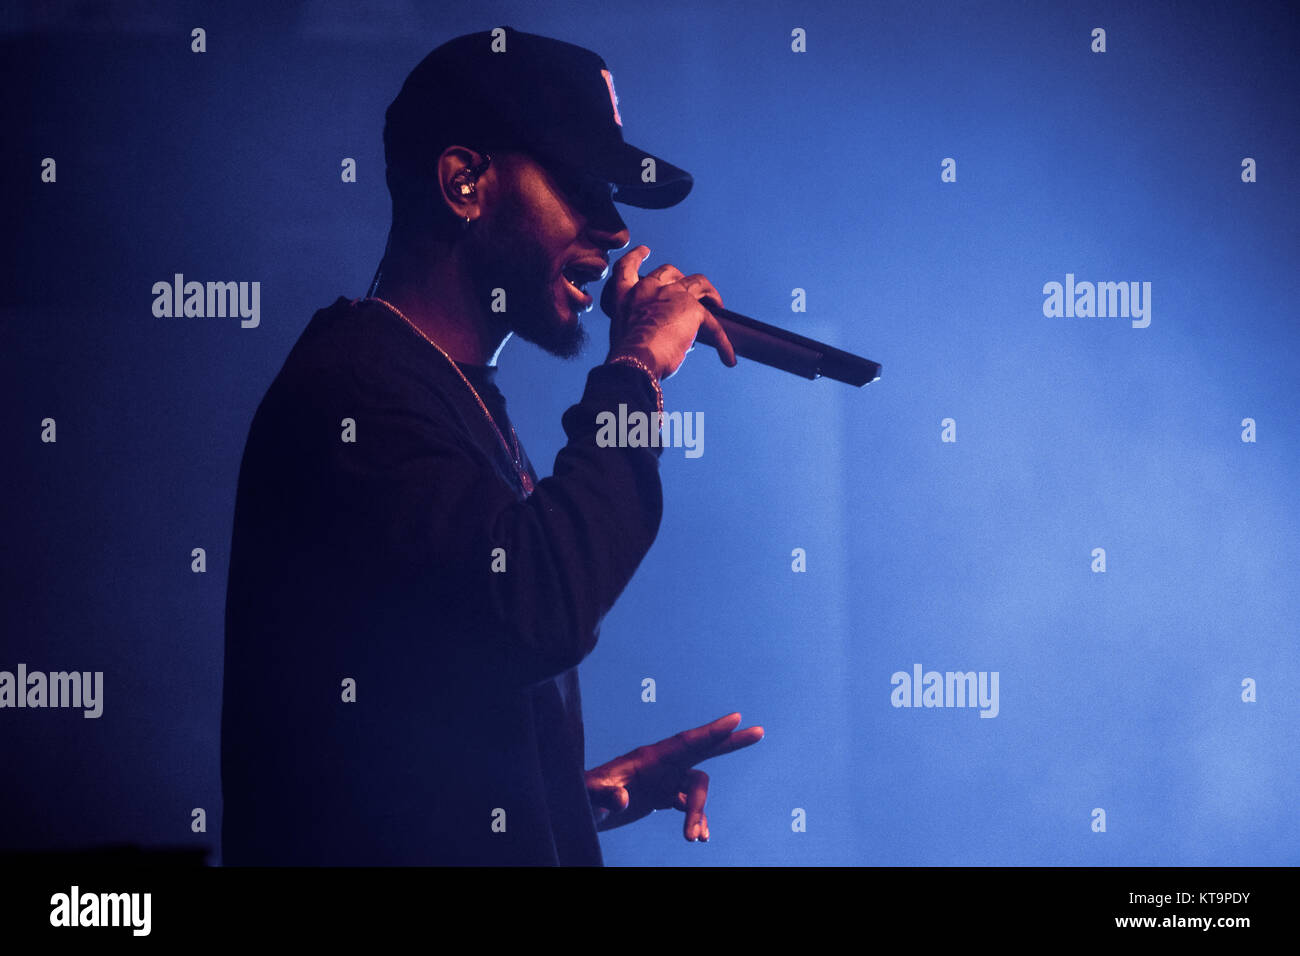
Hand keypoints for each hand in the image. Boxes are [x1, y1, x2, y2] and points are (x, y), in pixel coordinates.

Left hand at [585, 712, 763, 841]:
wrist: (579, 808)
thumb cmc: (583, 798)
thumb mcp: (590, 796)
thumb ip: (605, 794)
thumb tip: (624, 799)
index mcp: (648, 758)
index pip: (685, 742)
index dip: (711, 731)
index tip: (736, 718)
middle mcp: (660, 765)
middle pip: (702, 750)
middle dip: (729, 742)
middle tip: (759, 732)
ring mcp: (663, 780)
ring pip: (696, 790)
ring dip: (699, 814)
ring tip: (693, 839)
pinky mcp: (661, 796)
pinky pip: (688, 805)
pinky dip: (696, 820)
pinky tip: (698, 837)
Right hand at [601, 245, 737, 380]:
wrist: (635, 361)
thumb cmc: (629, 356)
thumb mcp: (627, 333)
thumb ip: (644, 325)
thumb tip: (669, 335)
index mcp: (626, 296)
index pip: (628, 267)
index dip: (636, 257)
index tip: (644, 251)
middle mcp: (649, 289)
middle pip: (670, 271)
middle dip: (681, 278)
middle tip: (689, 292)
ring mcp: (673, 295)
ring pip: (698, 283)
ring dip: (709, 293)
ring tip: (716, 305)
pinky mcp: (693, 310)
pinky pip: (714, 326)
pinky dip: (723, 343)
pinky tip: (728, 358)